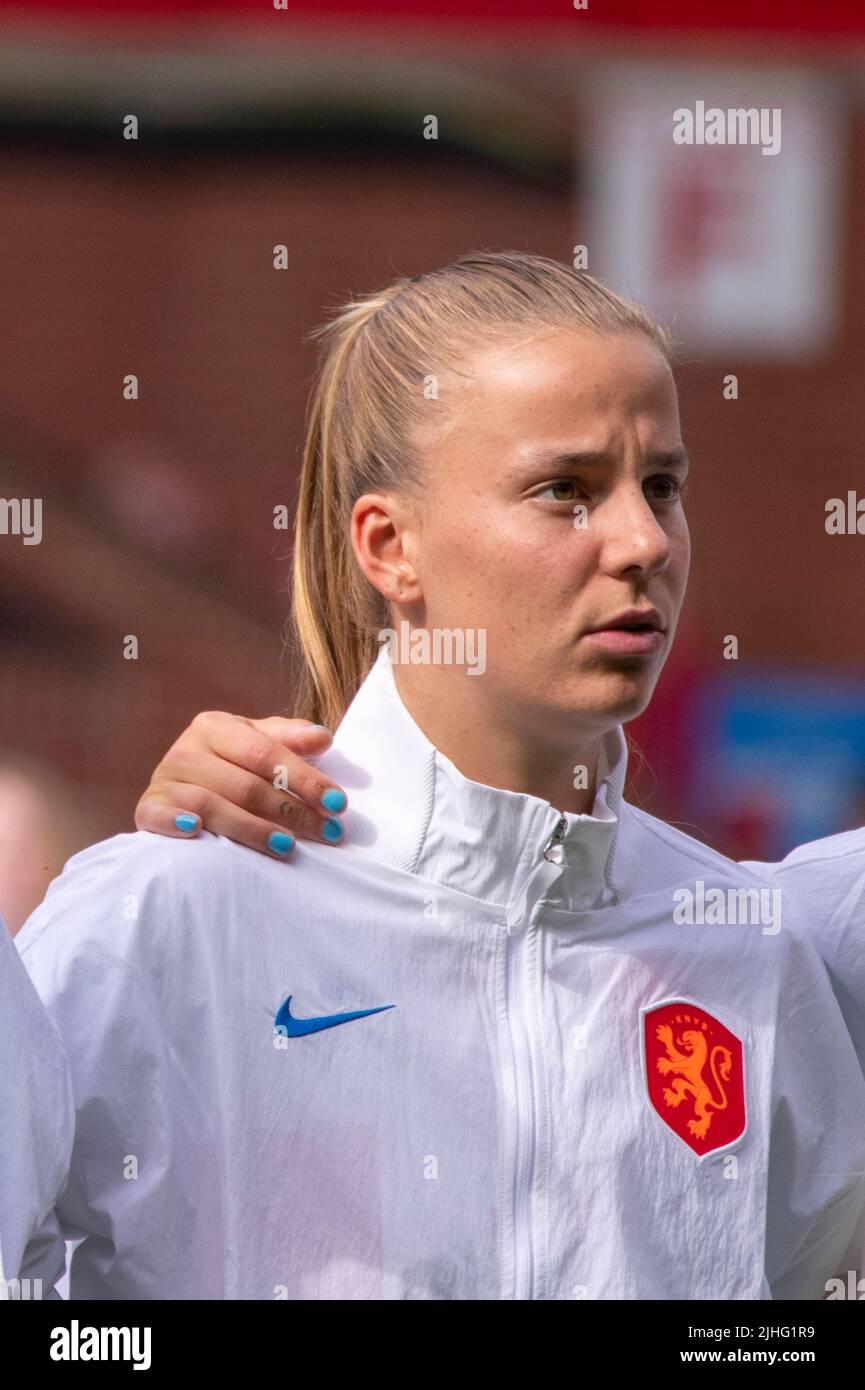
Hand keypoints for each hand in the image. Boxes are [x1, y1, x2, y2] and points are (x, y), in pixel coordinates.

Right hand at [134, 712, 346, 858]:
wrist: (181, 788)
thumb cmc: (232, 765)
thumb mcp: (260, 745)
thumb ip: (291, 740)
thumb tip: (323, 739)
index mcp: (215, 726)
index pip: (264, 753)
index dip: (304, 778)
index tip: (338, 803)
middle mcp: (186, 749)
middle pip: (244, 785)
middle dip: (291, 811)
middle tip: (328, 832)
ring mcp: (164, 779)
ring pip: (212, 805)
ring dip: (252, 829)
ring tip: (288, 847)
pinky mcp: (148, 808)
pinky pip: (159, 817)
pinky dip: (176, 824)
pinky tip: (197, 832)